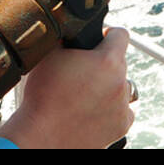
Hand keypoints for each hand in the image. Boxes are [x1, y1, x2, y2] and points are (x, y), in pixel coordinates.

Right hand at [0, 27, 133, 148]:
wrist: (41, 136)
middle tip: (82, 71)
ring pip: (121, 87)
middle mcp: (121, 83)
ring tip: (85, 93)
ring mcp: (122, 106)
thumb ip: (68, 37)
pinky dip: (111, 108)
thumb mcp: (50, 54)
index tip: (98, 39)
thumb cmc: (43, 97)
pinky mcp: (120, 126)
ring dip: (108, 86)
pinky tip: (91, 108)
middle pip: (119, 62)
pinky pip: (122, 110)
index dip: (107, 34)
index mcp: (108, 61)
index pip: (120, 35)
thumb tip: (72, 28)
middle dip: (103, 63)